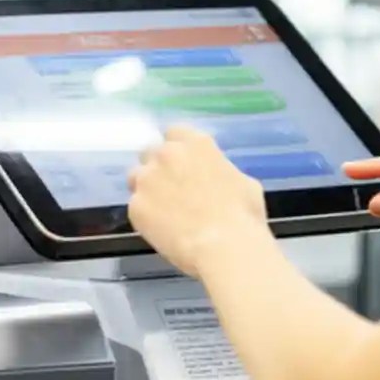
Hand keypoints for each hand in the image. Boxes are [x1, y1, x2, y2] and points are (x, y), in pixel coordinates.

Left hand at [128, 126, 270, 277]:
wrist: (225, 247)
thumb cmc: (243, 215)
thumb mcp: (243, 182)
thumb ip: (220, 171)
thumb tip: (215, 178)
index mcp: (196, 144)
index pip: (175, 133)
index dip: (178, 149)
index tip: (183, 163)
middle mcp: (167, 155)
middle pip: (150, 152)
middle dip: (158, 166)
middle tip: (171, 188)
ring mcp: (147, 180)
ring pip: (136, 177)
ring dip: (147, 188)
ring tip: (163, 211)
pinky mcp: (135, 207)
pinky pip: (136, 207)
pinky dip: (146, 217)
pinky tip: (163, 230)